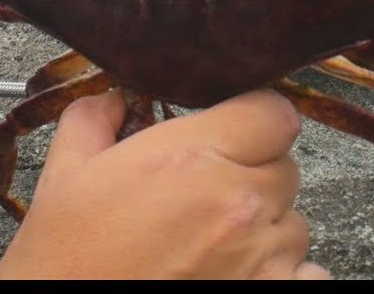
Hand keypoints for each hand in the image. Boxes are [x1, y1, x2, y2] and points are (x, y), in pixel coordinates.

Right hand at [0, 88, 331, 279]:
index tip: (233, 131)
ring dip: (263, 227)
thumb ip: (96, 118)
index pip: (275, 112)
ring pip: (293, 223)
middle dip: (252, 174)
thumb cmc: (64, 262)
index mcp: (192, 156)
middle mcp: (237, 203)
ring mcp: (259, 258)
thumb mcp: (64, 174)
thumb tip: (116, 100)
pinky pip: (310, 273)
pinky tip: (241, 274)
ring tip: (211, 243)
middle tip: (207, 194)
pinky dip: (285, 273)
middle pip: (285, 166)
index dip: (254, 119)